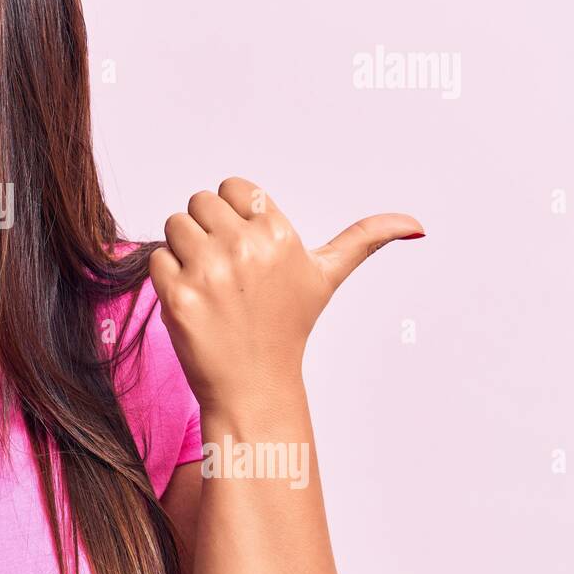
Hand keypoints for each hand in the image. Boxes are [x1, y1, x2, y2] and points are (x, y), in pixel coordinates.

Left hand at [149, 176, 423, 412]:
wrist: (255, 386)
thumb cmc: (287, 327)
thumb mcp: (326, 277)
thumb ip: (365, 240)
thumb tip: (416, 225)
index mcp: (278, 233)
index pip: (232, 187)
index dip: (231, 213)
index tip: (243, 245)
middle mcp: (244, 247)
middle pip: (198, 201)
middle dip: (205, 230)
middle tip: (222, 268)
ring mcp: (209, 272)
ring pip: (174, 224)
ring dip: (183, 250)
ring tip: (207, 283)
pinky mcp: (177, 295)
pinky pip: (156, 257)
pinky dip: (167, 276)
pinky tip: (192, 300)